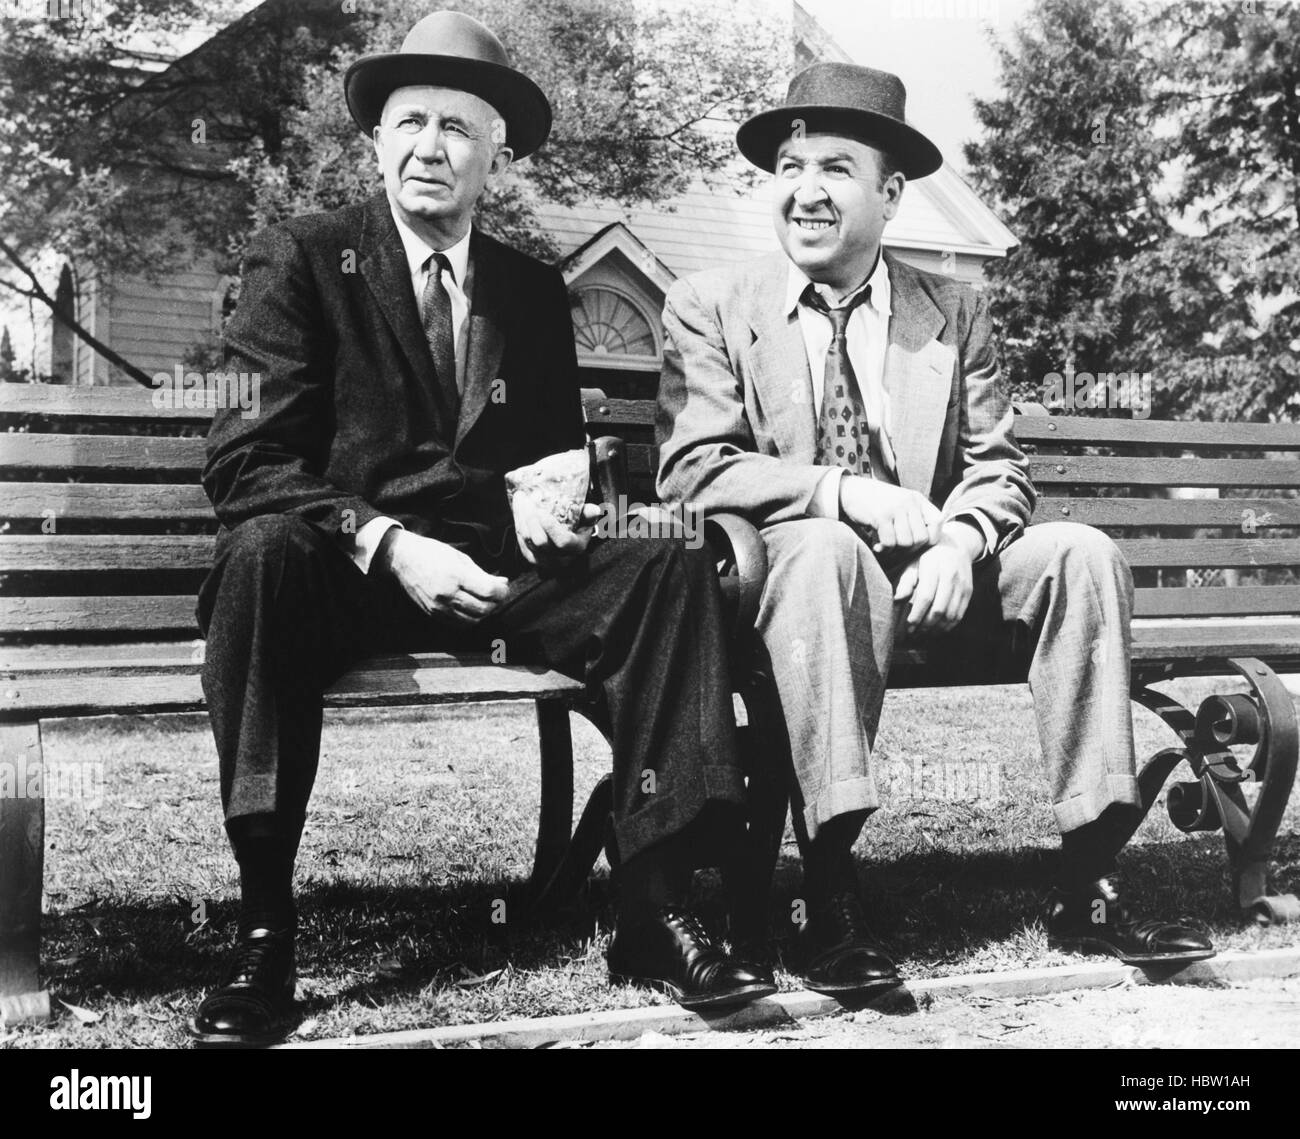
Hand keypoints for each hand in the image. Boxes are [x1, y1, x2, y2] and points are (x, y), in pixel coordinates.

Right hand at [378, 530, 508, 624]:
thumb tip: (502, 583)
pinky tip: (471, 607)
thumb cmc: (432, 553)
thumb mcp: (460, 557)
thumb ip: (482, 573)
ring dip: (484, 612)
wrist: (402, 560)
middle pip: (484, 609)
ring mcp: (439, 607)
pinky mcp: (433, 614)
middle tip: (496, 593)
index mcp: (454, 576)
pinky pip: (459, 624)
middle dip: (495, 602)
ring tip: (484, 600)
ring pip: (473, 620)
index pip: (488, 591)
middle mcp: (446, 594)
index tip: (503, 586)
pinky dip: (470, 618)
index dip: (502, 591)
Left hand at [512, 491, 603, 567]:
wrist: (565, 543)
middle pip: (540, 541)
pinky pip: (520, 539)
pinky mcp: (531, 557)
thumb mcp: (586, 520)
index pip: (563, 542)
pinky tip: (519, 507)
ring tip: (521, 498)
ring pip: (527, 538)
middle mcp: (559, 558)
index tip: (542, 512)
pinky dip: (518, 521)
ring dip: (522, 516)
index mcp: (575, 548)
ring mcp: (543, 560)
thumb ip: (588, 514)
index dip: (551, 529)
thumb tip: (594, 510)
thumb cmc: (577, 528)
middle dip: (531, 518)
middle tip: (527, 498)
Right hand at [839, 476, 942, 554]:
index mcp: (917, 499)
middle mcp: (909, 502)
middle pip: (922, 538)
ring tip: (886, 546)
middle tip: (897, 549)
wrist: (851, 491)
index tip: (916, 543)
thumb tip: (926, 544)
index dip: (931, 538)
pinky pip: (890, 542)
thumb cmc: (876, 503)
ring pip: (907, 543)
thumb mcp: (900, 504)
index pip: (937, 522)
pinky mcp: (881, 516)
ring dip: (895, 551)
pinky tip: (877, 546)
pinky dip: (884, 549)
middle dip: (910, 550)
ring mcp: (895, 508)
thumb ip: (914, 518)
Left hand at [892, 524, 980, 634]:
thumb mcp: (914, 563)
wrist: (957, 546)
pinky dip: (949, 626)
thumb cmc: (928, 557)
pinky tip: (938, 629)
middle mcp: (951, 576)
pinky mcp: (969, 592)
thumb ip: (906, 581)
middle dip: (926, 624)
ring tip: (924, 633)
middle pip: (939, 608)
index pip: (926, 596)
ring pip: (951, 614)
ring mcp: (962, 585)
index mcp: (934, 568)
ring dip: (937, 628)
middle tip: (915, 633)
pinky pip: (960, 614)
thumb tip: (897, 599)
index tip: (909, 625)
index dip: (917, 614)